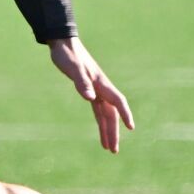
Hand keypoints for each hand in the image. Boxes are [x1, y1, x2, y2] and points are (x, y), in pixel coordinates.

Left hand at [48, 37, 133, 152]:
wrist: (62, 43)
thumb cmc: (67, 54)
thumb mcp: (73, 69)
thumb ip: (81, 83)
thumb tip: (90, 98)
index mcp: (101, 84)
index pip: (117, 102)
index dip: (125, 114)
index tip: (131, 127)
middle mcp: (101, 88)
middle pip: (111, 114)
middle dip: (113, 132)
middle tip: (113, 150)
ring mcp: (96, 90)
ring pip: (105, 114)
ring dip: (107, 129)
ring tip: (108, 147)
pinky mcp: (88, 89)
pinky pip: (98, 109)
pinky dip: (100, 120)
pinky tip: (101, 128)